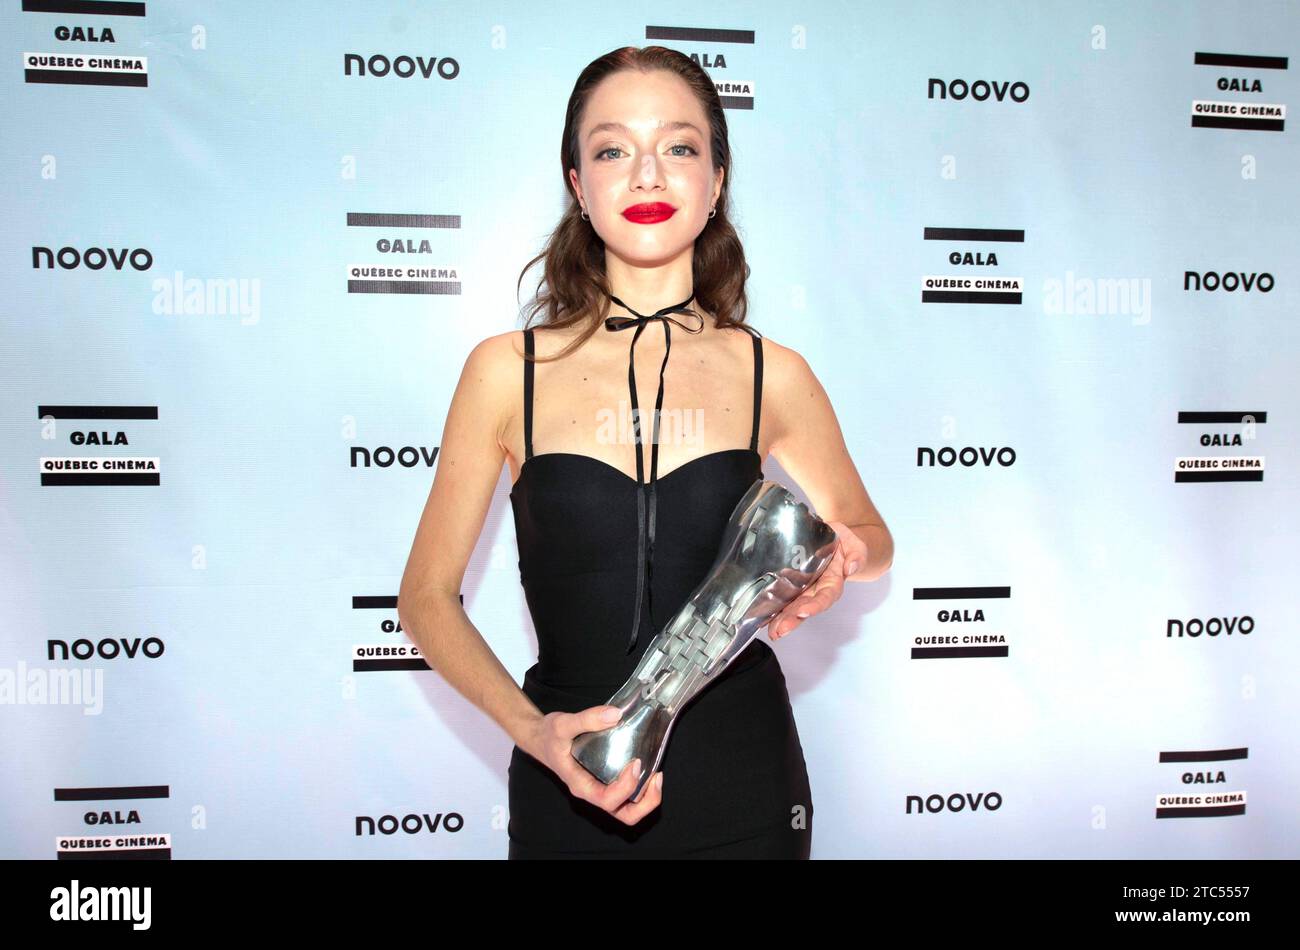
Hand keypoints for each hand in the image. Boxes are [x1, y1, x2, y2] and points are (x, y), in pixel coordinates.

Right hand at [523, 705, 664, 823]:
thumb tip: (615, 715)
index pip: (607, 799)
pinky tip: (648, 766)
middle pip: (624, 814)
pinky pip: (628, 795)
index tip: (635, 763)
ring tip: (657, 775)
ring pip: (628, 809)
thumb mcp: (562, 724)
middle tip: (657, 777)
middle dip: (646, 802)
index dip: (626, 787)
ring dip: (647, 798)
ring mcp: (600, 788)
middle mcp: (592, 792)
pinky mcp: (606, 781)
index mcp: (580, 785)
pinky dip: (643, 788)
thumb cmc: (549, 736)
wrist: (540, 738)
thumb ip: (587, 719)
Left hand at [768, 519, 865, 639]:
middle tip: (781, 629)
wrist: (830, 538)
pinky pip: (782, 598)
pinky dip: (773, 610)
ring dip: (782, 620)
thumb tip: (850, 567)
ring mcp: (803, 589)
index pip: (825, 596)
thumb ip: (857, 555)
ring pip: (792, 607)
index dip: (815, 605)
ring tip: (773, 631)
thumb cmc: (842, 542)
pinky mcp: (791, 585)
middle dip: (793, 620)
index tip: (804, 611)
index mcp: (833, 581)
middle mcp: (817, 589)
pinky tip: (763, 619)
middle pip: (805, 607)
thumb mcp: (854, 544)